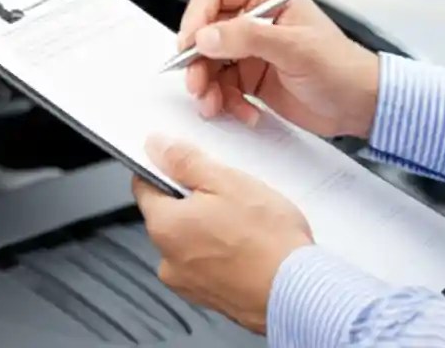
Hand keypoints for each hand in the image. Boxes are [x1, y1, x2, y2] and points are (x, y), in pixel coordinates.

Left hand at [132, 135, 312, 334]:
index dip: (165, 169)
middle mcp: (167, 259)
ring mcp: (188, 283)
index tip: (186, 164)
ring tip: (246, 223)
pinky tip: (249, 246)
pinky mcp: (211, 298)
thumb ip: (185, 161)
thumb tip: (157, 147)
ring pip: (190, 240)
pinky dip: (223, 254)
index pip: (145, 186)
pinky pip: (208, 264)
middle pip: (170, 214)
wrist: (298, 293)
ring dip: (210, 228)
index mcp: (164, 226)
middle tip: (229, 193)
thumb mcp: (227, 182)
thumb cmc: (268, 241)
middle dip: (195, 200)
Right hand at [176, 0, 380, 137]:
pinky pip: (221, 84)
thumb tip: (204, 36)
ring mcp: (252, 47)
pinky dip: (224, 101)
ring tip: (214, 105)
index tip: (190, 46)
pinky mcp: (250, 74)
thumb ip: (247, 38)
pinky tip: (242, 112)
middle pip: (205, 30)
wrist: (361, 106)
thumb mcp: (295, 49)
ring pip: (208, 61)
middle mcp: (255, 17)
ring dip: (207, 85)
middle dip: (198, 60)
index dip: (196, 17)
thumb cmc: (341, 69)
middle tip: (197, 85)